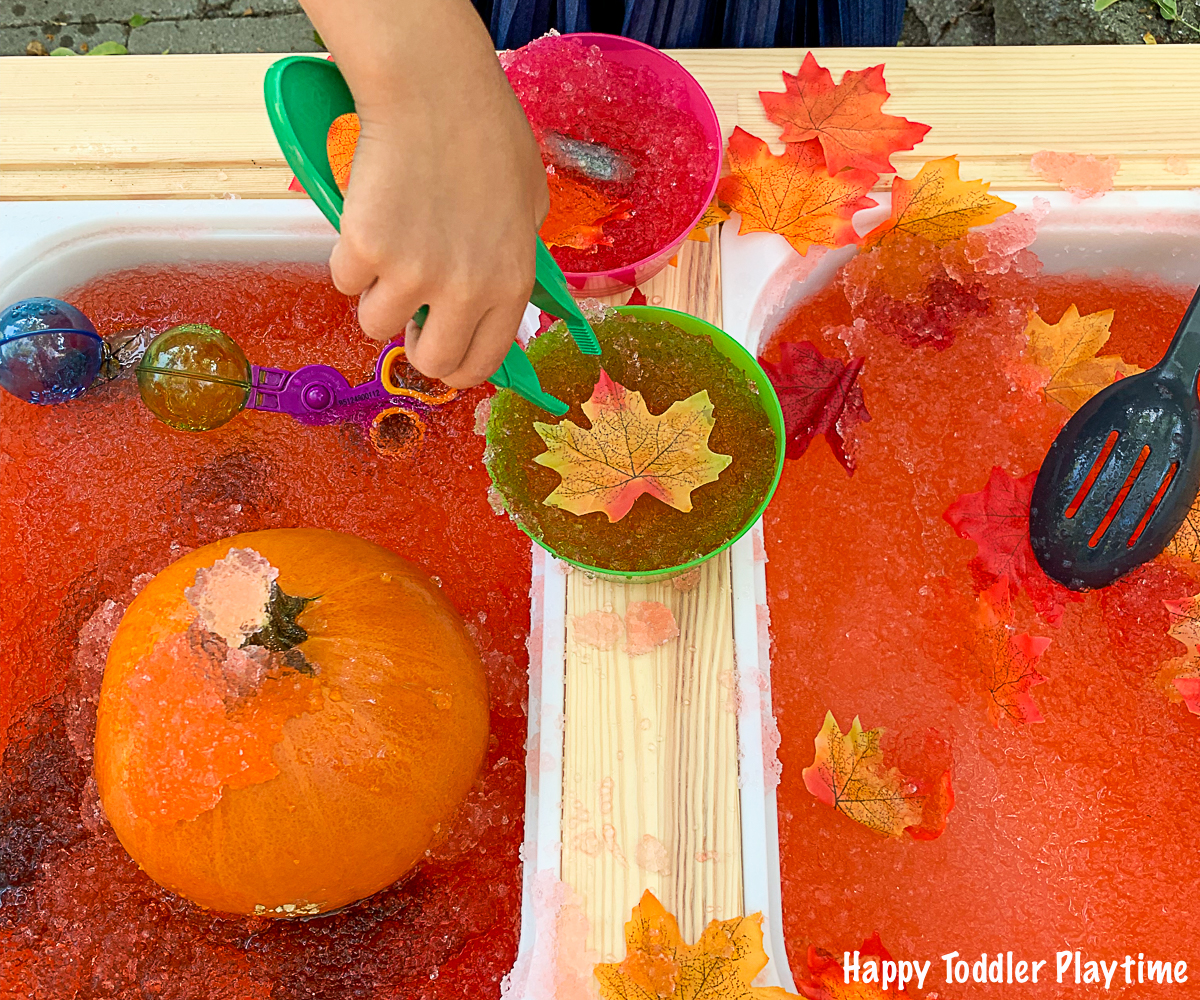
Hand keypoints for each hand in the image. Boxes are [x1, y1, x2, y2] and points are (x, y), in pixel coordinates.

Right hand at [300, 0, 547, 387]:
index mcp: (510, 283)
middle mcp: (464, 290)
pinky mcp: (365, 249)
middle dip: (415, 343)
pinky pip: (344, 280)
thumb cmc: (485, 133)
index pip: (482, 362)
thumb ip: (513, 259)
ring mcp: (412, 273)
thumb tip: (496, 295)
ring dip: (377, 293)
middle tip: (409, 311)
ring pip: (375, 322)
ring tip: (391, 246)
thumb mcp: (529, 205)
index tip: (445, 348)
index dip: (458, 363)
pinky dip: (349, 257)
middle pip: (430, 361)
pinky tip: (370, 217)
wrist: (433, 90)